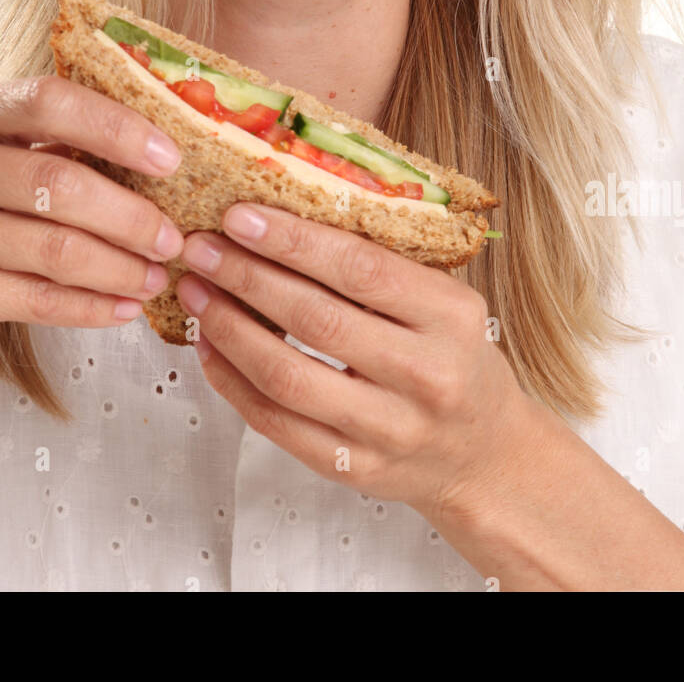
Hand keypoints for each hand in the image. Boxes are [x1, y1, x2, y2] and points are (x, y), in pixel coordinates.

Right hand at [0, 76, 185, 376]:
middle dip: (131, 215)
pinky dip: (89, 307)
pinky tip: (122, 308)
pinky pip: (34, 299)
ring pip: (53, 249)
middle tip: (174, 237)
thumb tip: (151, 151)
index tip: (171, 157)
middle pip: (59, 183)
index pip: (50, 101)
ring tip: (156, 276)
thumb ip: (39, 144)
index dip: (118, 128)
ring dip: (119, 267)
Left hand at [175, 202, 534, 522]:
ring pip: (287, 376)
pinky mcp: (354, 469)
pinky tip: (211, 349)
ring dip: (229, 329)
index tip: (240, 216)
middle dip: (247, 277)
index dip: (293, 240)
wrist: (485, 452)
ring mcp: (389, 430)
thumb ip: (381, 266)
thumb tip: (285, 214)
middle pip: (316, 320)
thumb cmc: (453, 357)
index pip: (361, 269)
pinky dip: (233, 382)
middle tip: (202, 247)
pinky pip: (277, 424)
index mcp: (451, 317)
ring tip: (197, 292)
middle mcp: (425, 375)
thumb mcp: (444, 301)